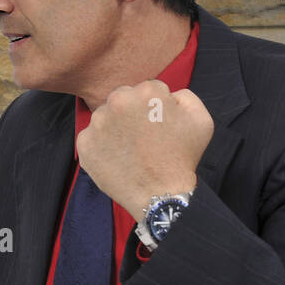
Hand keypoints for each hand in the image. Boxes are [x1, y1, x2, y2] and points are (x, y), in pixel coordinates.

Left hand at [75, 80, 214, 216]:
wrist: (160, 194)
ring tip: (130, 149)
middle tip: (143, 137)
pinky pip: (91, 137)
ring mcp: (98, 123)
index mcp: (146, 91)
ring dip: (115, 127)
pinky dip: (101, 146)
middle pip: (122, 98)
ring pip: (105, 117)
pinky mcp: (84, 143)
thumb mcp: (200, 119)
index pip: (147, 90)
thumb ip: (184, 96)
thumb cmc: (182, 158)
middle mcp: (118, 101)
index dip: (156, 107)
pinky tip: (117, 158)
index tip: (159, 125)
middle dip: (131, 112)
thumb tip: (167, 93)